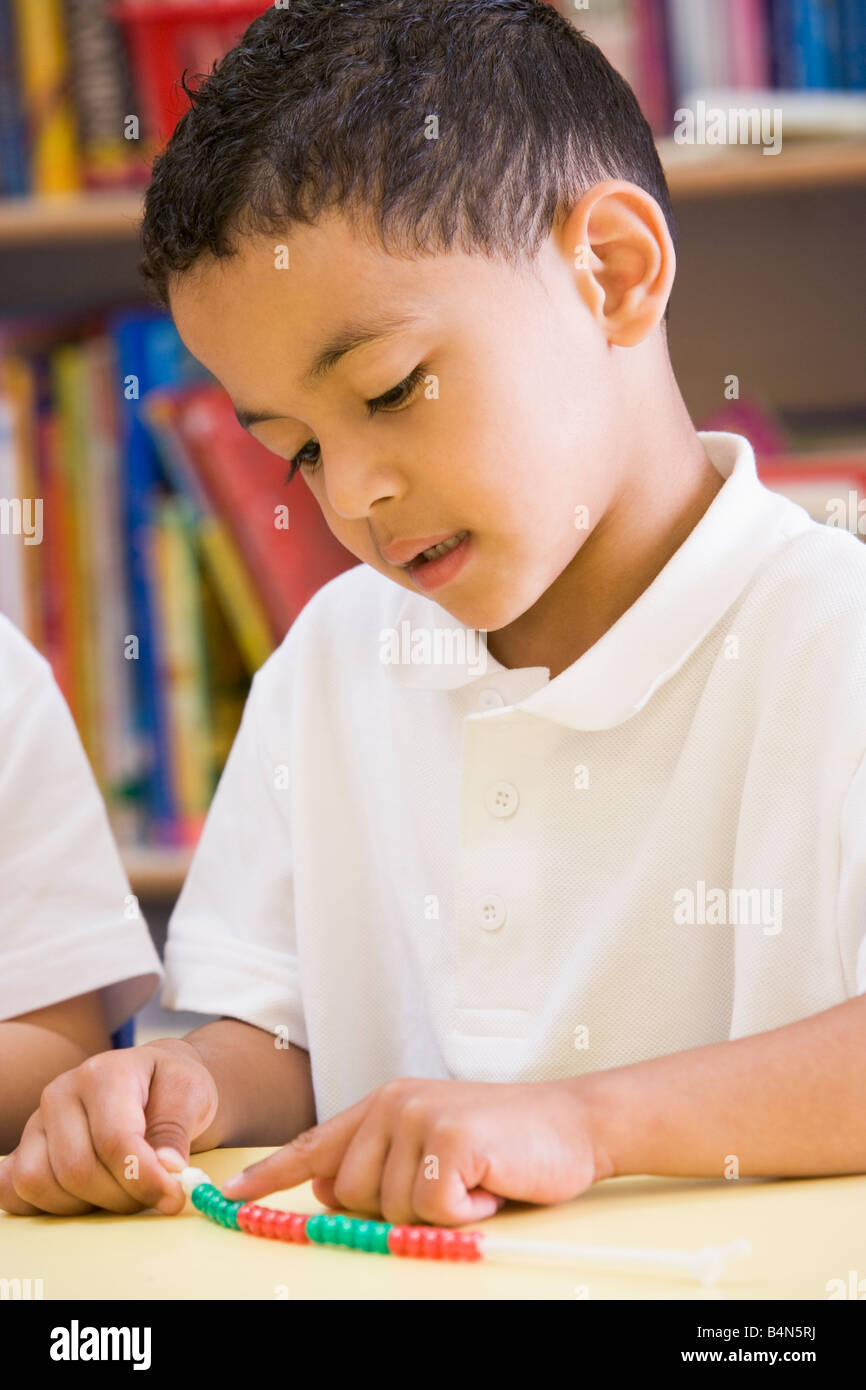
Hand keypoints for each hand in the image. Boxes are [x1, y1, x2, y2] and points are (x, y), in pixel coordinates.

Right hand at [0, 1039, 219, 1216]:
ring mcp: (37, 1121)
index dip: (144, 1178)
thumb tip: (168, 1170)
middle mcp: (61, 1093)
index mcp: (103, 1073)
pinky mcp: (25, 1148)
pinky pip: (15, 1190)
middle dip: (122, 1196)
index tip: (173, 1196)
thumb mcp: (192, 1094)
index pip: (114, 1140)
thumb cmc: (171, 1088)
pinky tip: (85, 1198)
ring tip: (125, 1190)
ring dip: (88, 1205)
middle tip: (155, 1194)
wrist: (152, 1082)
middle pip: (77, 1170)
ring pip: (42, 1183)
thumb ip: (177, 1131)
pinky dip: (47, 1205)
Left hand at [222, 1076, 610, 1225]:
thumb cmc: (503, 1143)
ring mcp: (420, 1119)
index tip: (231, 1196)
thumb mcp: (432, 1145)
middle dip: (398, 1207)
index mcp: (384, 1104)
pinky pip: (433, 1211)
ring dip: (440, 1210)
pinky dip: (467, 1213)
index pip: (315, 1144)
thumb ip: (378, 1162)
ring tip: (475, 1179)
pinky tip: (490, 1184)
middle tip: (450, 1184)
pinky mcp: (450, 1141)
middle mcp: (394, 1104)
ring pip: (392, 1209)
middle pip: (352, 1195)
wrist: (572, 1122)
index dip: (270, 1174)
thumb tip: (327, 1190)